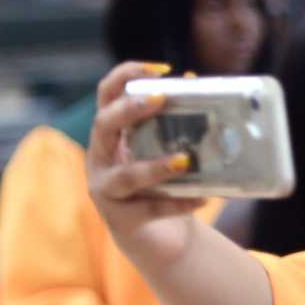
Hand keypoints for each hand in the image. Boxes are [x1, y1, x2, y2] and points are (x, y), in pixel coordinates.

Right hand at [84, 60, 203, 269]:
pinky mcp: (121, 218)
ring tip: (185, 160)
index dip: (126, 76)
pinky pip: (151, 209)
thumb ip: (177, 125)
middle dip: (130, 110)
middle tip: (161, 99)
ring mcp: (106, 189)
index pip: (106, 94)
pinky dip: (179, 203)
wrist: (154, 236)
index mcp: (111, 134)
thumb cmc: (161, 183)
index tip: (160, 69)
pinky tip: (204, 199)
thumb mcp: (165, 150)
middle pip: (103, 125)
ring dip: (155, 166)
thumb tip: (201, 86)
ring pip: (124, 176)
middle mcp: (100, 157)